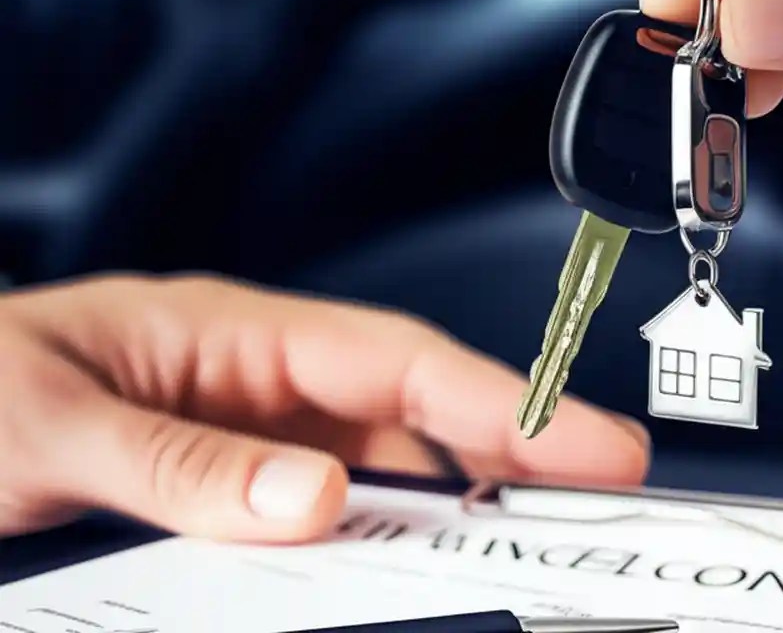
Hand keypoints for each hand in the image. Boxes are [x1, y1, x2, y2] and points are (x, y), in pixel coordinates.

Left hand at [0, 275, 648, 540]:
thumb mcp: (54, 425)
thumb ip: (184, 462)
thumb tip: (314, 498)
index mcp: (230, 335)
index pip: (395, 361)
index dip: (500, 398)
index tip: (585, 441)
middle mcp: (256, 385)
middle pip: (412, 416)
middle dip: (510, 448)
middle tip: (598, 496)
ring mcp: (249, 443)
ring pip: (379, 476)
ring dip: (444, 510)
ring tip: (514, 547)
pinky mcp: (229, 496)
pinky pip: (327, 522)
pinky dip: (373, 548)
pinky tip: (397, 577)